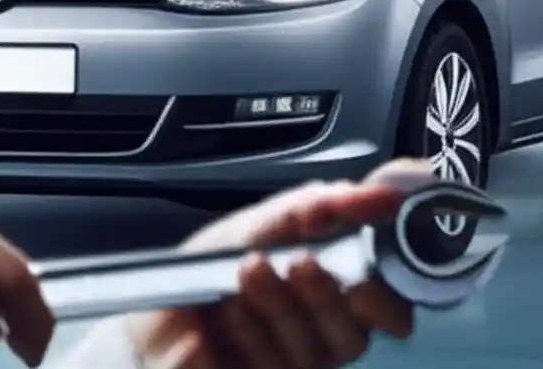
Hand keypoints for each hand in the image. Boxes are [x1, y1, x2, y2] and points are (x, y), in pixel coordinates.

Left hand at [125, 159, 435, 368]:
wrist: (152, 309)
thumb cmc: (212, 267)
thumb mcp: (264, 221)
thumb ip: (325, 205)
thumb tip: (386, 191)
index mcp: (336, 293)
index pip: (391, 309)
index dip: (387, 299)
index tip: (367, 278)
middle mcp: (321, 335)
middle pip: (355, 335)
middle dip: (324, 297)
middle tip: (298, 262)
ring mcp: (292, 365)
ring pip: (315, 351)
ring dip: (280, 306)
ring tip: (246, 272)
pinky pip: (274, 368)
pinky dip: (251, 333)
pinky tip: (228, 311)